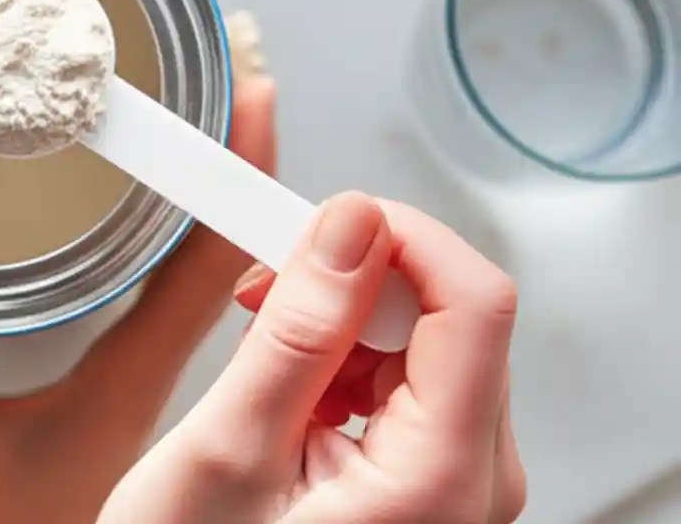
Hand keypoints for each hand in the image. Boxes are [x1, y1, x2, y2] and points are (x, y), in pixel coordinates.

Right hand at [0, 74, 276, 523]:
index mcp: (144, 370)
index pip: (213, 257)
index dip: (241, 170)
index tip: (251, 90)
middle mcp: (166, 358)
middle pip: (228, 240)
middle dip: (233, 156)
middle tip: (223, 73)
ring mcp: (159, 363)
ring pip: (212, 261)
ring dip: (218, 190)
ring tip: (203, 110)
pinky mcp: (138, 367)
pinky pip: (183, 283)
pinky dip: (186, 228)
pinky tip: (161, 192)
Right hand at [99, 194, 525, 522]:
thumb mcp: (231, 446)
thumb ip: (300, 330)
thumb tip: (352, 226)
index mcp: (439, 481)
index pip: (475, 303)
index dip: (400, 237)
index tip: (324, 221)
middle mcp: (471, 484)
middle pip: (453, 320)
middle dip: (356, 283)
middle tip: (267, 288)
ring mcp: (453, 484)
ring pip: (426, 344)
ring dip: (342, 321)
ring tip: (265, 347)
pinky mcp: (425, 479)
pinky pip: (408, 382)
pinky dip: (344, 360)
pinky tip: (289, 383)